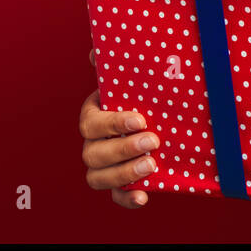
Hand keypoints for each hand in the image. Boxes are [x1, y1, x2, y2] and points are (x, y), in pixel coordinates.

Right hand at [78, 47, 158, 208]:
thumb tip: (96, 51)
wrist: (158, 119)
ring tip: (152, 166)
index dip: (113, 124)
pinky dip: (127, 199)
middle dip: (123, 149)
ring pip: (99, 177)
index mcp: (94, 116)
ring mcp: (103, 166)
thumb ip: (117, 64)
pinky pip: (115, 196)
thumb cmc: (141, 96)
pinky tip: (143, 197)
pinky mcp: (118, 184)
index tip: (140, 120)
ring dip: (124, 174)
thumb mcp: (133, 78)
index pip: (92, 123)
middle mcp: (93, 143)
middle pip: (94, 153)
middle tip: (153, 142)